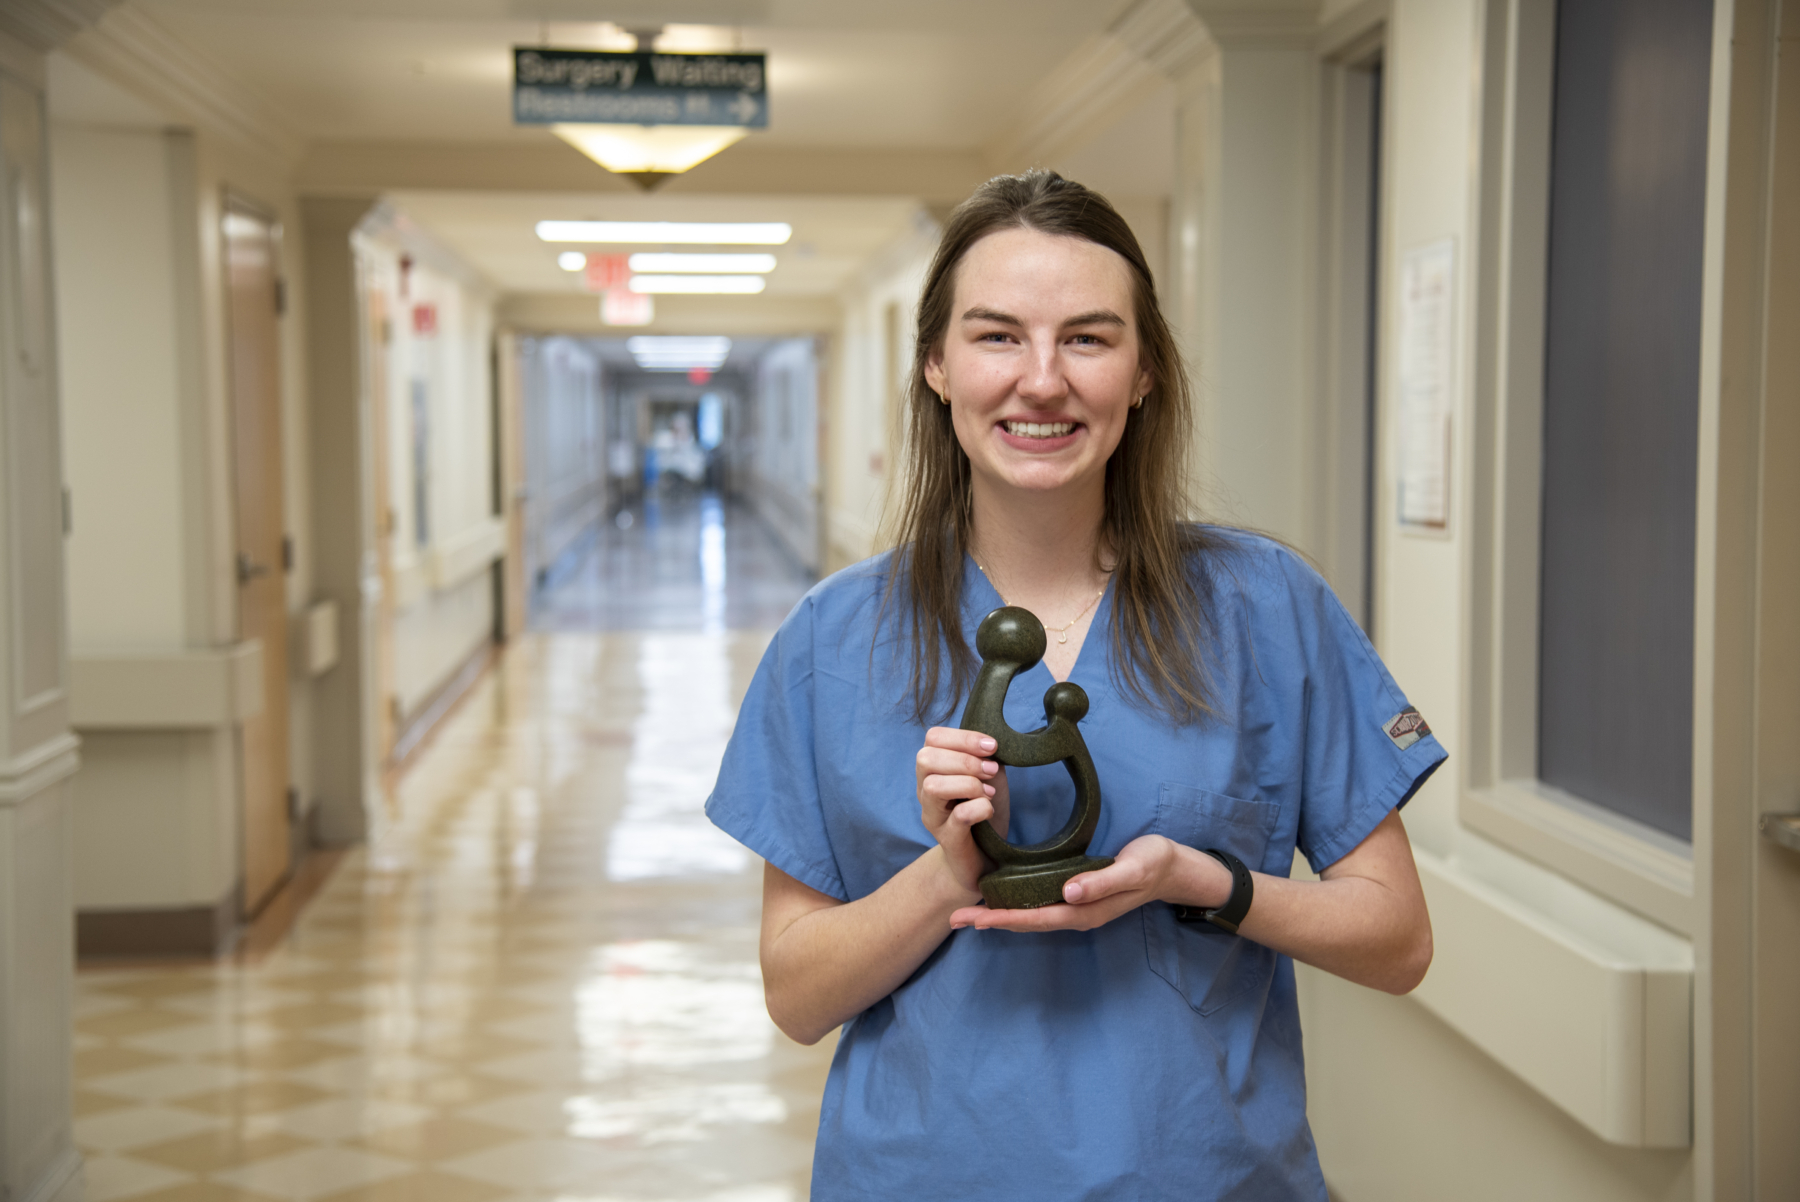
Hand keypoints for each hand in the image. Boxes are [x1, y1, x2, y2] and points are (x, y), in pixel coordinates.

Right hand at [915, 726, 1010, 895]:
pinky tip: (989, 810)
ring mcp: (933, 816)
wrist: (986, 859)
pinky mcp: (947, 839)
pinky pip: (958, 816)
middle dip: (964, 760)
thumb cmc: (985, 814)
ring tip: (988, 793)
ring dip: (969, 783)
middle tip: (990, 771)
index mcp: (934, 770)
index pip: (933, 738)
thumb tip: (991, 743)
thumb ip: (986, 758)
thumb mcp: (989, 778)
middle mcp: (925, 791)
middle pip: (925, 758)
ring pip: (934, 786)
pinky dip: (980, 807)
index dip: (963, 737)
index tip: (992, 747)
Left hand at [948, 835, 1202, 931]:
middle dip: (990, 920)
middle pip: (1027, 920)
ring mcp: (1078, 907)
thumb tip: (1067, 893)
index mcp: (1086, 910)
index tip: (972, 919)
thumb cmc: (1154, 862)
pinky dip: (1018, 904)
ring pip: (1032, 914)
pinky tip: (1002, 898)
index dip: (1002, 918)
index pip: (1035, 918)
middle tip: (954, 918)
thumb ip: (1101, 881)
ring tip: (968, 912)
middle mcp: (1077, 913)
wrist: (1175, 867)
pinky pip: (1042, 904)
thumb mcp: (1132, 868)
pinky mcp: (1079, 895)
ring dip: (1000, 914)